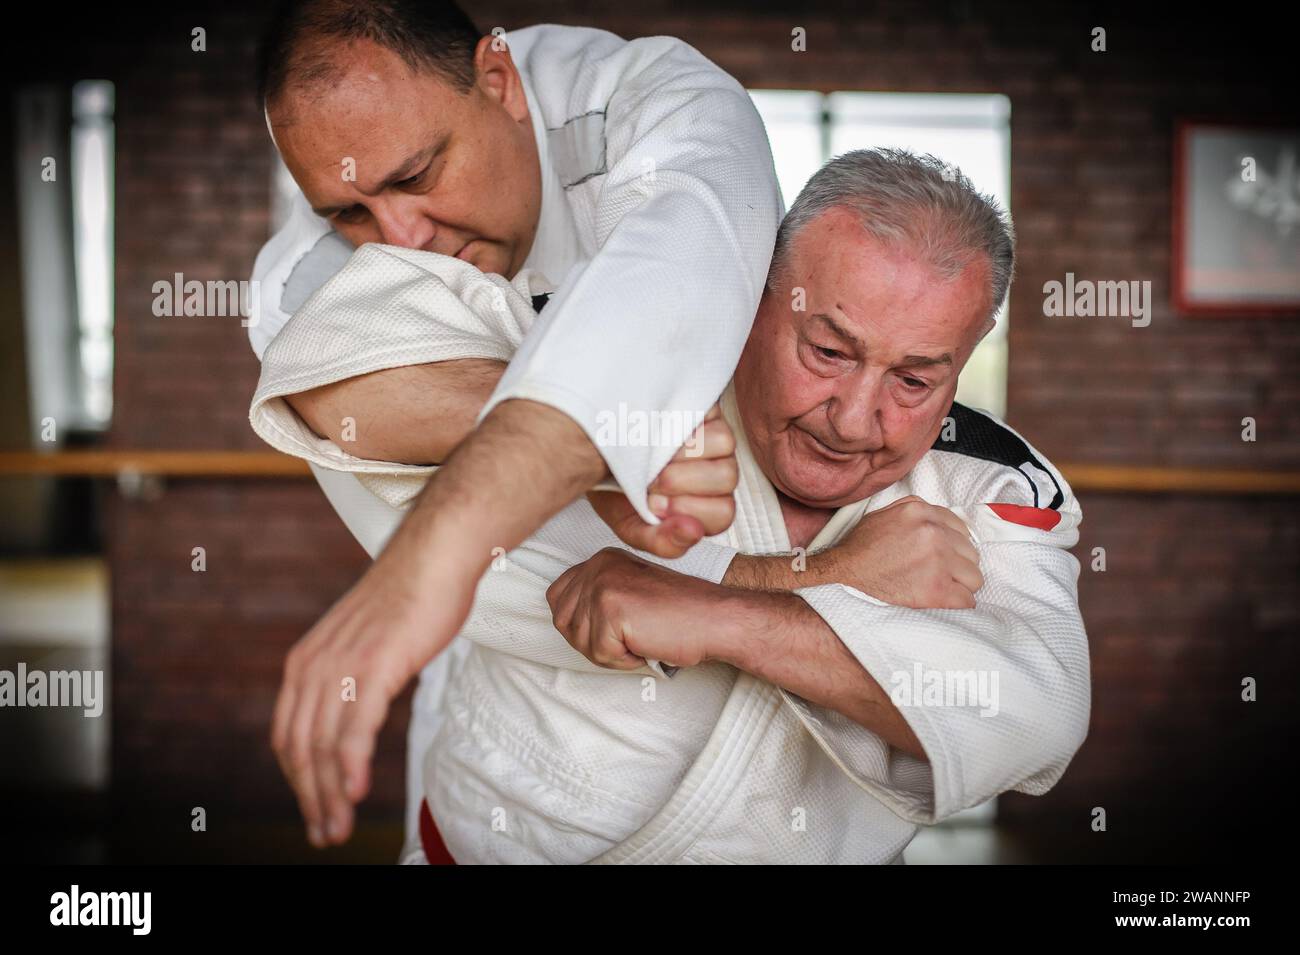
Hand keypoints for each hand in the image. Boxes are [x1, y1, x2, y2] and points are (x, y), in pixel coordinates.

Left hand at [270, 549, 475, 848]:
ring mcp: (342, 665)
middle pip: (300, 749)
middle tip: (326, 834)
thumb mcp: (363, 642)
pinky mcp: (374, 665)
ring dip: (329, 795)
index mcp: (304, 662)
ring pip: (324, 746)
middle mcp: (313, 666)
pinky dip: (351, 764)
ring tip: (339, 827)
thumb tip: (354, 713)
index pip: (288, 736)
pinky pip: (355, 727)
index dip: (298, 782)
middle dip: (310, 799)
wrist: (434, 557)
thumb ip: (349, 677)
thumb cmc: (410, 598)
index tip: (314, 812)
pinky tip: (355, 792)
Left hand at [546, 547, 719, 670]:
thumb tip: (567, 622)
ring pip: (579, 640)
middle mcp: (599, 566)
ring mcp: (603, 584)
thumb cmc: (682, 615)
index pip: (558, 597)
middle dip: (594, 641)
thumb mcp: (630, 595)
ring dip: (611, 652)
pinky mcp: (611, 607)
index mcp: (602, 560)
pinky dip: (623, 660)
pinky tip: (646, 644)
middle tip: (631, 635)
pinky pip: (599, 653)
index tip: (614, 627)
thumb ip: (597, 600)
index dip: (581, 624)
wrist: (716, 619)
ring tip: (641, 637)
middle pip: (563, 622)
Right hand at [586, 404, 736, 558]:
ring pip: (724, 447)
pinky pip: (710, 420)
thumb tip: (693, 533)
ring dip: (682, 454)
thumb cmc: (615, 490)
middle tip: (651, 479)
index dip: (689, 510)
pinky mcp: (705, 409)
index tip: (653, 503)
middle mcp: (714, 472)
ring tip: (653, 453)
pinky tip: (658, 433)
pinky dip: (682, 429)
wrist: (587, 450)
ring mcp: (713, 438)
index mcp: (704, 505)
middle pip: (726, 479)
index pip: (722, 514)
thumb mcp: (630, 525)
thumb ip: (662, 542)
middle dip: (682, 482)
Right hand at [824, 495, 982, 608]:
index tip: (944, 555)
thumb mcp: (886, 513)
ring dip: (961, 584)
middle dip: (958, 564)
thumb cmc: (862, 546)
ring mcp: (937, 561)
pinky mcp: (936, 589)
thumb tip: (943, 518)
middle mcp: (933, 533)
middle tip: (939, 572)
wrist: (843, 572)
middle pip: (971, 553)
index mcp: (922, 512)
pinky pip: (967, 600)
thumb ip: (916, 509)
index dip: (954, 545)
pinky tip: (942, 601)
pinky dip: (957, 604)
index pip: (962, 529)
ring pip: (974, 577)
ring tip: (942, 586)